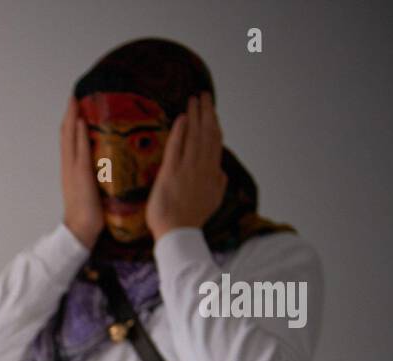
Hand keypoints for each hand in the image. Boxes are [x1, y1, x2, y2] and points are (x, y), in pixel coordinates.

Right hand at [60, 96, 103, 249]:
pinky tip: (82, 121)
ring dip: (72, 117)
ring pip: (69, 138)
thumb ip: (98, 174)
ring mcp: (72, 169)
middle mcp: (69, 166)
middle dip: (70, 113)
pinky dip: (79, 134)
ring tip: (76, 100)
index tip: (76, 105)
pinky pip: (79, 150)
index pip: (70, 140)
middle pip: (66, 134)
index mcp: (72, 169)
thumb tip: (111, 164)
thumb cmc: (90, 214)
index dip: (72, 122)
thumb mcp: (94, 188)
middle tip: (74, 94)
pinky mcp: (79, 175)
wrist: (80, 230)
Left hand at [146, 92, 227, 239]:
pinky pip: (177, 147)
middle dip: (206, 112)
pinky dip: (181, 131)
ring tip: (194, 99)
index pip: (215, 143)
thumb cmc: (190, 219)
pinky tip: (182, 117)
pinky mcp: (171, 173)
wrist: (178, 233)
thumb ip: (218, 184)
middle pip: (207, 133)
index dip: (214, 124)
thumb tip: (222, 172)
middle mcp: (202, 168)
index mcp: (212, 174)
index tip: (212, 111)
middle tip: (203, 95)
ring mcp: (187, 169)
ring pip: (195, 136)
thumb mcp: (212, 201)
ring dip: (195, 115)